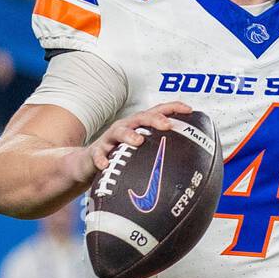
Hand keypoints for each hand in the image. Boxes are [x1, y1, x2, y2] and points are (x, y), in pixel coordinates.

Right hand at [68, 101, 194, 186]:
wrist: (88, 165)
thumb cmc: (121, 158)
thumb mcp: (141, 153)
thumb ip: (160, 154)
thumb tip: (190, 169)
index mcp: (139, 127)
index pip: (157, 112)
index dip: (173, 108)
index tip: (189, 110)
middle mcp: (126, 128)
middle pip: (141, 118)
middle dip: (155, 119)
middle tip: (167, 125)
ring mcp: (110, 139)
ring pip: (119, 132)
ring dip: (129, 135)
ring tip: (138, 141)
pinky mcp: (96, 152)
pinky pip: (98, 155)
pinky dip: (101, 159)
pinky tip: (106, 165)